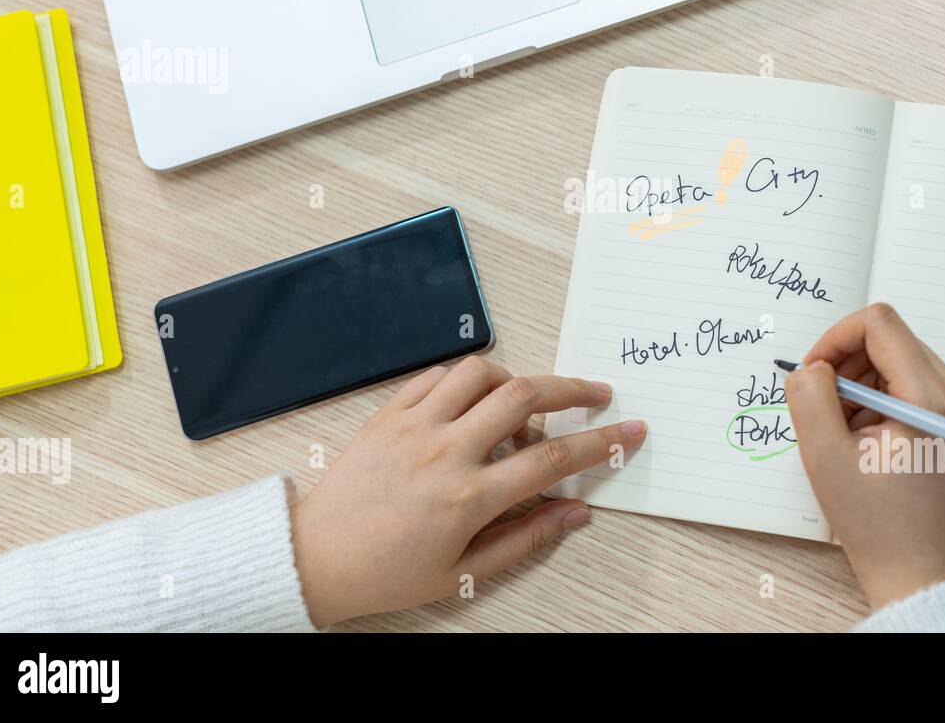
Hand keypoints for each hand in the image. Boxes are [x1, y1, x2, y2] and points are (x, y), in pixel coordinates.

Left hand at [290, 358, 645, 625]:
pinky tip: (474, 403)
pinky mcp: (389, 414)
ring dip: (515, 381)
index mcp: (466, 498)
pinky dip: (467, 380)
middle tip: (595, 394)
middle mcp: (443, 452)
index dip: (599, 443)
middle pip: (524, 397)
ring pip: (481, 373)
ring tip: (525, 406)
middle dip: (572, 389)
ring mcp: (413, 426)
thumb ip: (526, 539)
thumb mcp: (463, 571)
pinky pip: (437, 375)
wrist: (315, 557)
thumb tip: (575, 513)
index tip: (629, 431)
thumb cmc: (387, 572)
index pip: (551, 459)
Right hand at [785, 303, 944, 609]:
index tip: (812, 374)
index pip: (879, 323)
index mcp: (931, 398)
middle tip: (824, 408)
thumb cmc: (875, 524)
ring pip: (899, 358)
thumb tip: (812, 366)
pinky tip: (866, 438)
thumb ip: (809, 397)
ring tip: (846, 430)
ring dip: (861, 382)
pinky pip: (912, 383)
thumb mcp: (825, 457)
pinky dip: (880, 397)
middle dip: (846, 363)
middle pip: (890, 338)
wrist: (919, 573)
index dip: (834, 339)